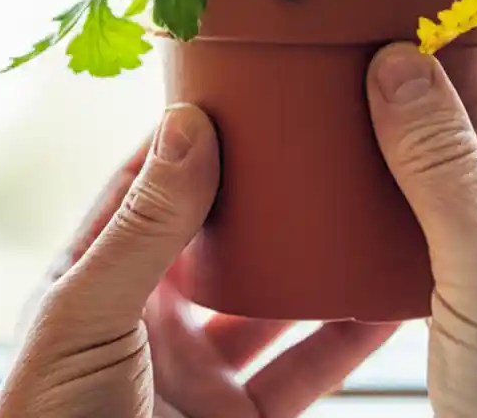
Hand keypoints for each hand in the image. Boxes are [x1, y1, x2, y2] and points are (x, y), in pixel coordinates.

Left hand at [0, 105, 396, 417]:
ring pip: (275, 301)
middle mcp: (153, 317)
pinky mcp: (244, 417)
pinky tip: (386, 298)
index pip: (147, 184)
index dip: (192, 137)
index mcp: (99, 277)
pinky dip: (350, 337)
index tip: (247, 91)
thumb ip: (144, 228)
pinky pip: (308, 367)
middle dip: (269, 192)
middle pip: (222, 238)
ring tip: (369, 206)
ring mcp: (200, 369)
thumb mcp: (90, 312)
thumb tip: (189, 125)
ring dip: (319, 262)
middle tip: (325, 137)